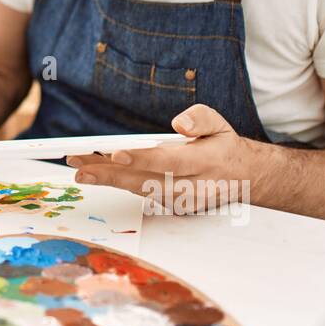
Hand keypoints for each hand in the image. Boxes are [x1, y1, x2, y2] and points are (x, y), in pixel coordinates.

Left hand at [66, 104, 261, 212]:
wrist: (244, 179)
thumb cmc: (223, 146)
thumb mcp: (219, 124)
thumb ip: (201, 118)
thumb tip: (179, 123)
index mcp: (204, 161)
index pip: (169, 161)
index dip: (142, 158)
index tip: (115, 153)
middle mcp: (192, 186)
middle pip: (146, 181)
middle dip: (110, 174)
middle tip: (79, 166)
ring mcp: (183, 200)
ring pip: (140, 190)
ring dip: (108, 179)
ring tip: (80, 169)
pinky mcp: (175, 207)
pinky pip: (143, 195)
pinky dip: (120, 184)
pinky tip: (99, 173)